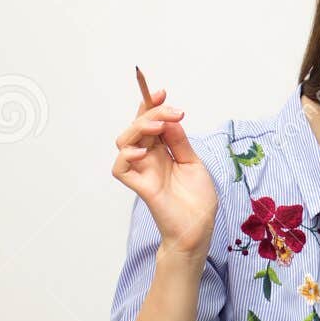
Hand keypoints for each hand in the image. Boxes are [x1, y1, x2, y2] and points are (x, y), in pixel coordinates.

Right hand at [111, 74, 218, 253]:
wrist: (199, 228)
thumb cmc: (197, 200)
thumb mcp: (193, 163)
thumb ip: (179, 142)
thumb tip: (171, 119)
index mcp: (163, 150)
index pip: (151, 122)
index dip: (151, 106)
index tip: (161, 92)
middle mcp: (150, 157)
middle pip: (139, 126)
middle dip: (153, 112)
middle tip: (173, 112)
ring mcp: (143, 170)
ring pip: (125, 141)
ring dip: (139, 128)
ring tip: (159, 127)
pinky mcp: (140, 186)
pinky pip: (120, 168)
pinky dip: (126, 156)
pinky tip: (142, 152)